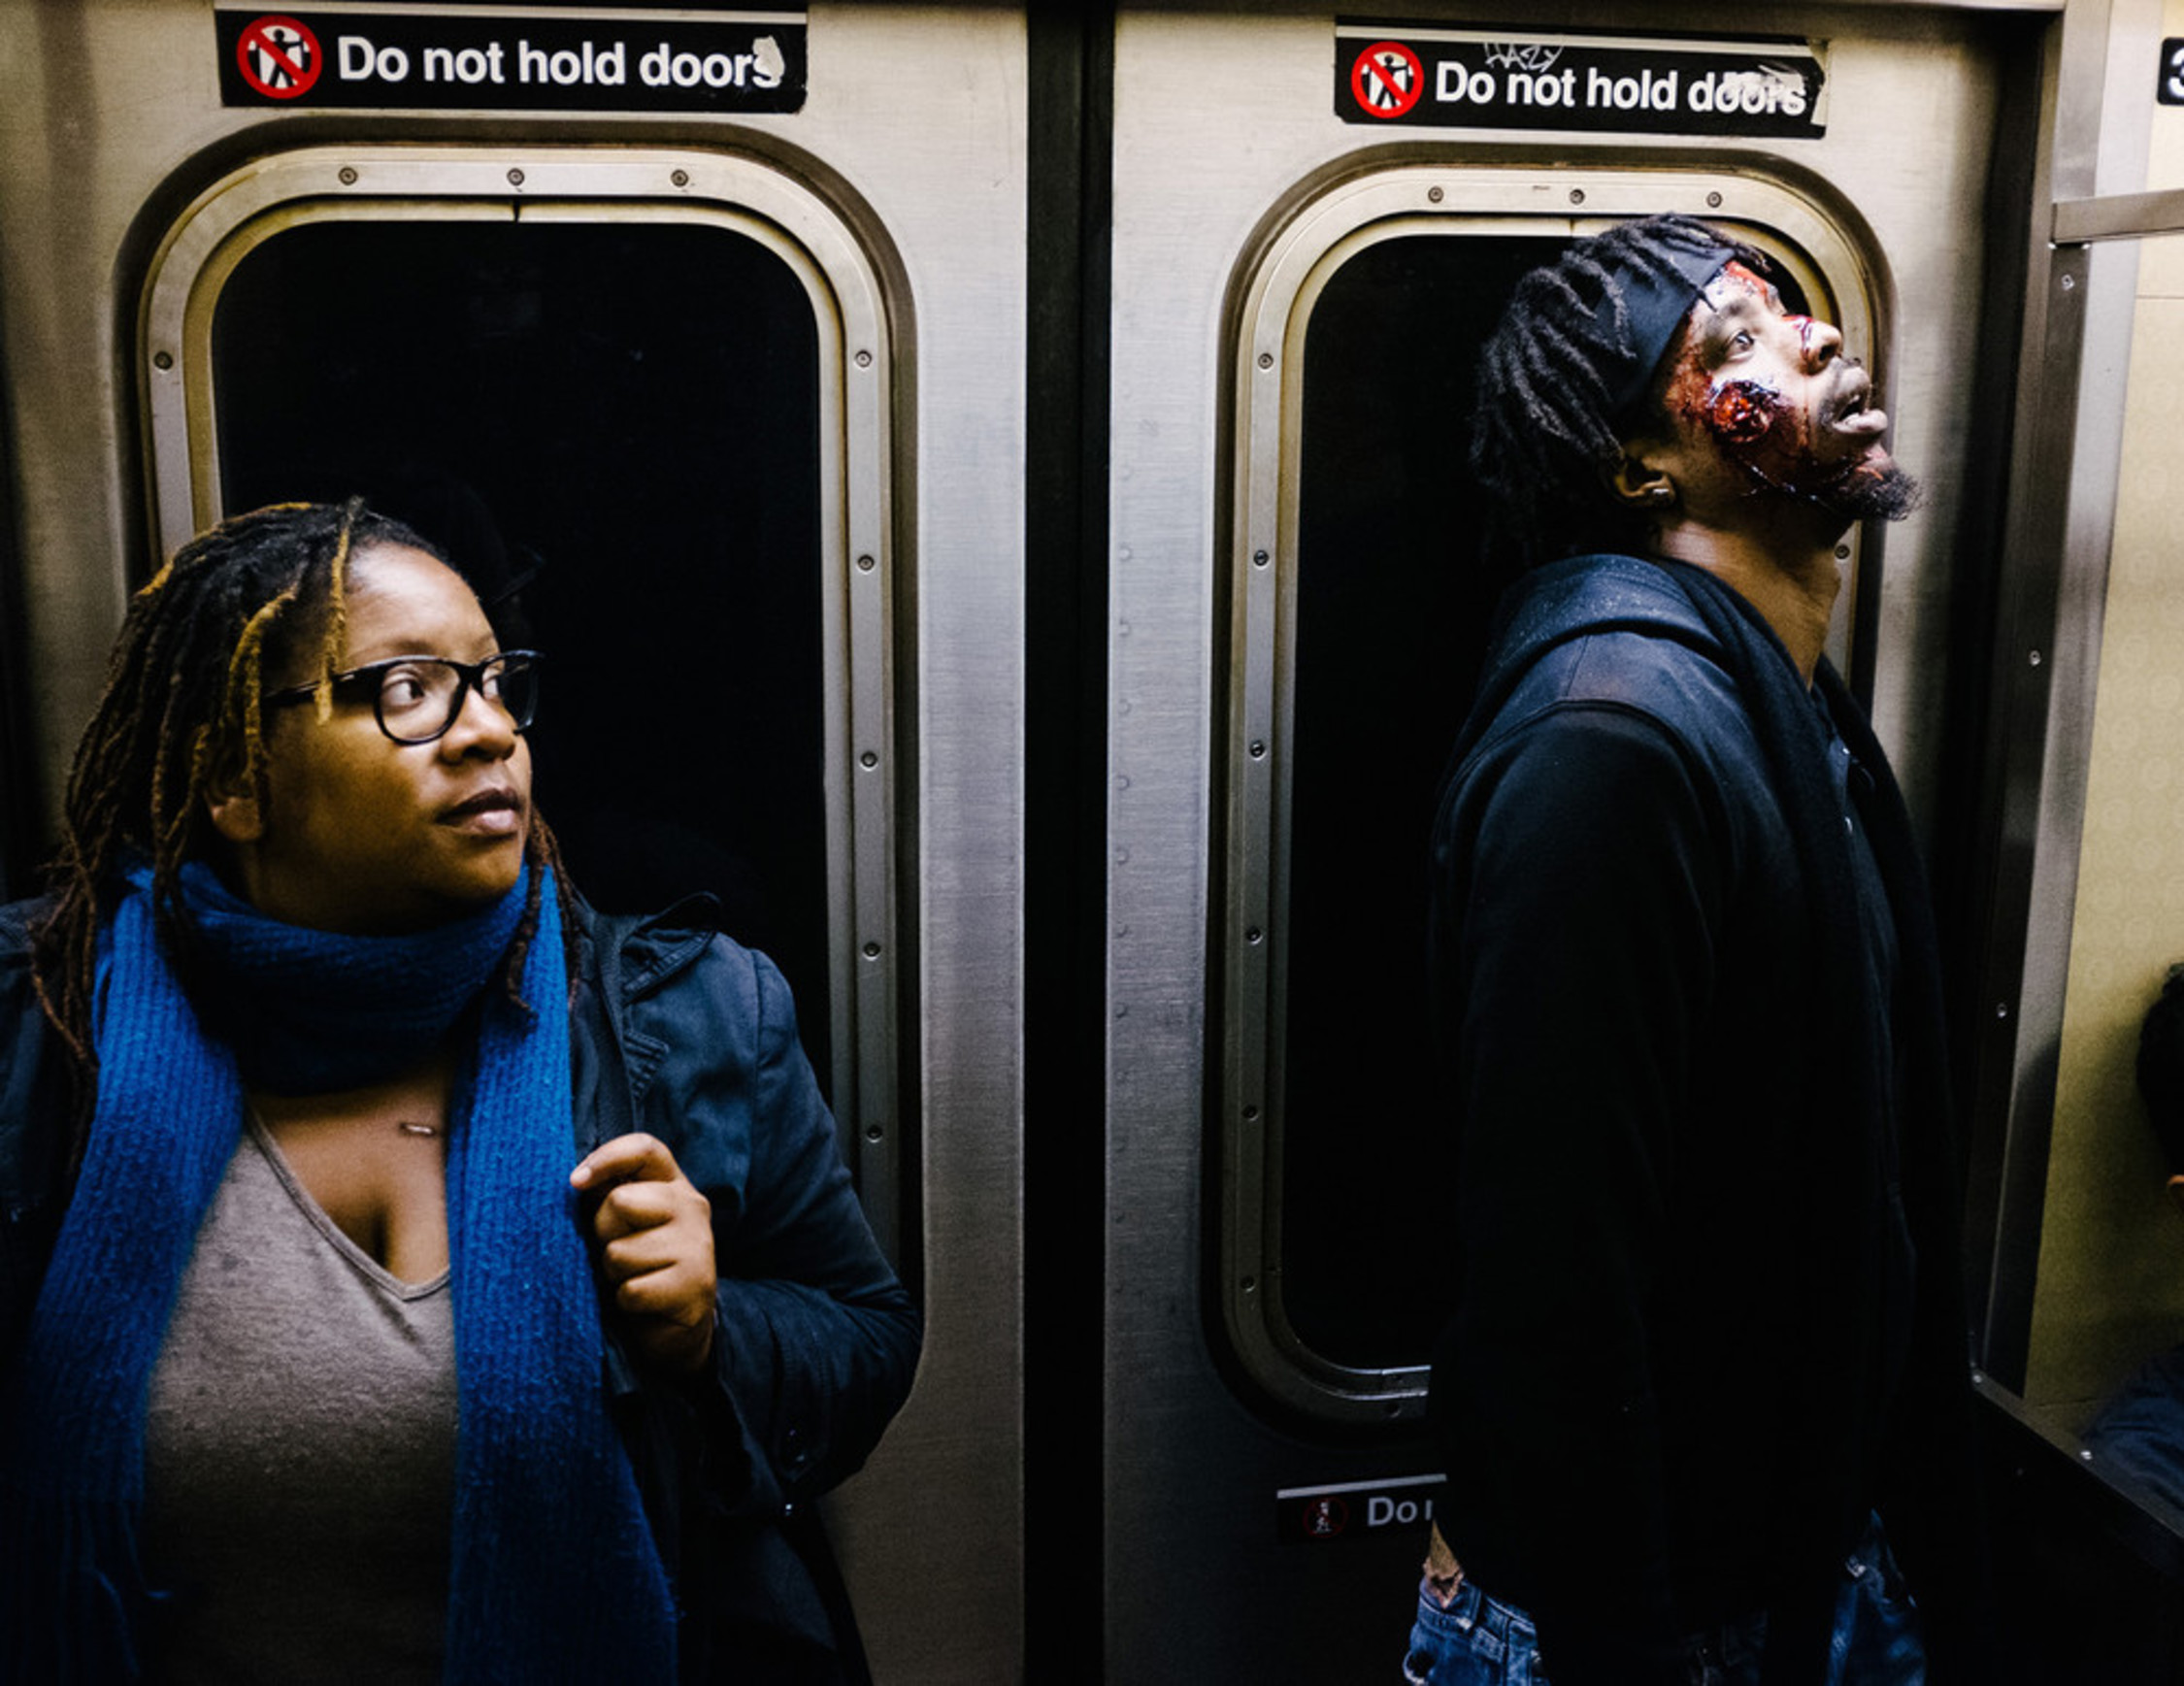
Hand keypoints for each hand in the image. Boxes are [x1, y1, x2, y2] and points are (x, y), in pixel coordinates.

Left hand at [571, 1133, 717, 1374]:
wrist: (676, 1328)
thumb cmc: (639, 1266)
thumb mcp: (625, 1225)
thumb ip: (609, 1196)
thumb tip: (575, 1181)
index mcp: (673, 1185)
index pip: (644, 1149)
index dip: (606, 1157)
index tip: (575, 1182)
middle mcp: (692, 1207)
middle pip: (619, 1201)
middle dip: (604, 1233)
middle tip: (620, 1252)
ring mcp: (698, 1245)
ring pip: (620, 1252)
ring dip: (615, 1274)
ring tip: (634, 1278)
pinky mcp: (696, 1285)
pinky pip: (632, 1290)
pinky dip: (626, 1302)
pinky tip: (643, 1303)